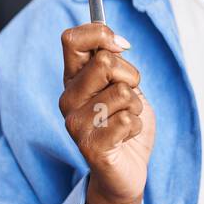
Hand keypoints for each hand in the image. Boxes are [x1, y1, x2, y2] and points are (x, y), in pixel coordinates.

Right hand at [58, 23, 155, 203]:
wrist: (128, 170)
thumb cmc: (125, 124)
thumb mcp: (123, 84)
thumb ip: (114, 62)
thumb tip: (116, 41)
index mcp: (73, 78)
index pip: (72, 39)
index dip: (101, 34)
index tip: (121, 46)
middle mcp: (68, 98)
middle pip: (106, 61)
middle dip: (131, 77)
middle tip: (128, 98)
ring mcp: (75, 123)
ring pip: (123, 92)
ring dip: (135, 108)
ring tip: (125, 121)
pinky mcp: (89, 146)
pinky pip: (126, 120)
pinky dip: (135, 127)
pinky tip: (125, 139)